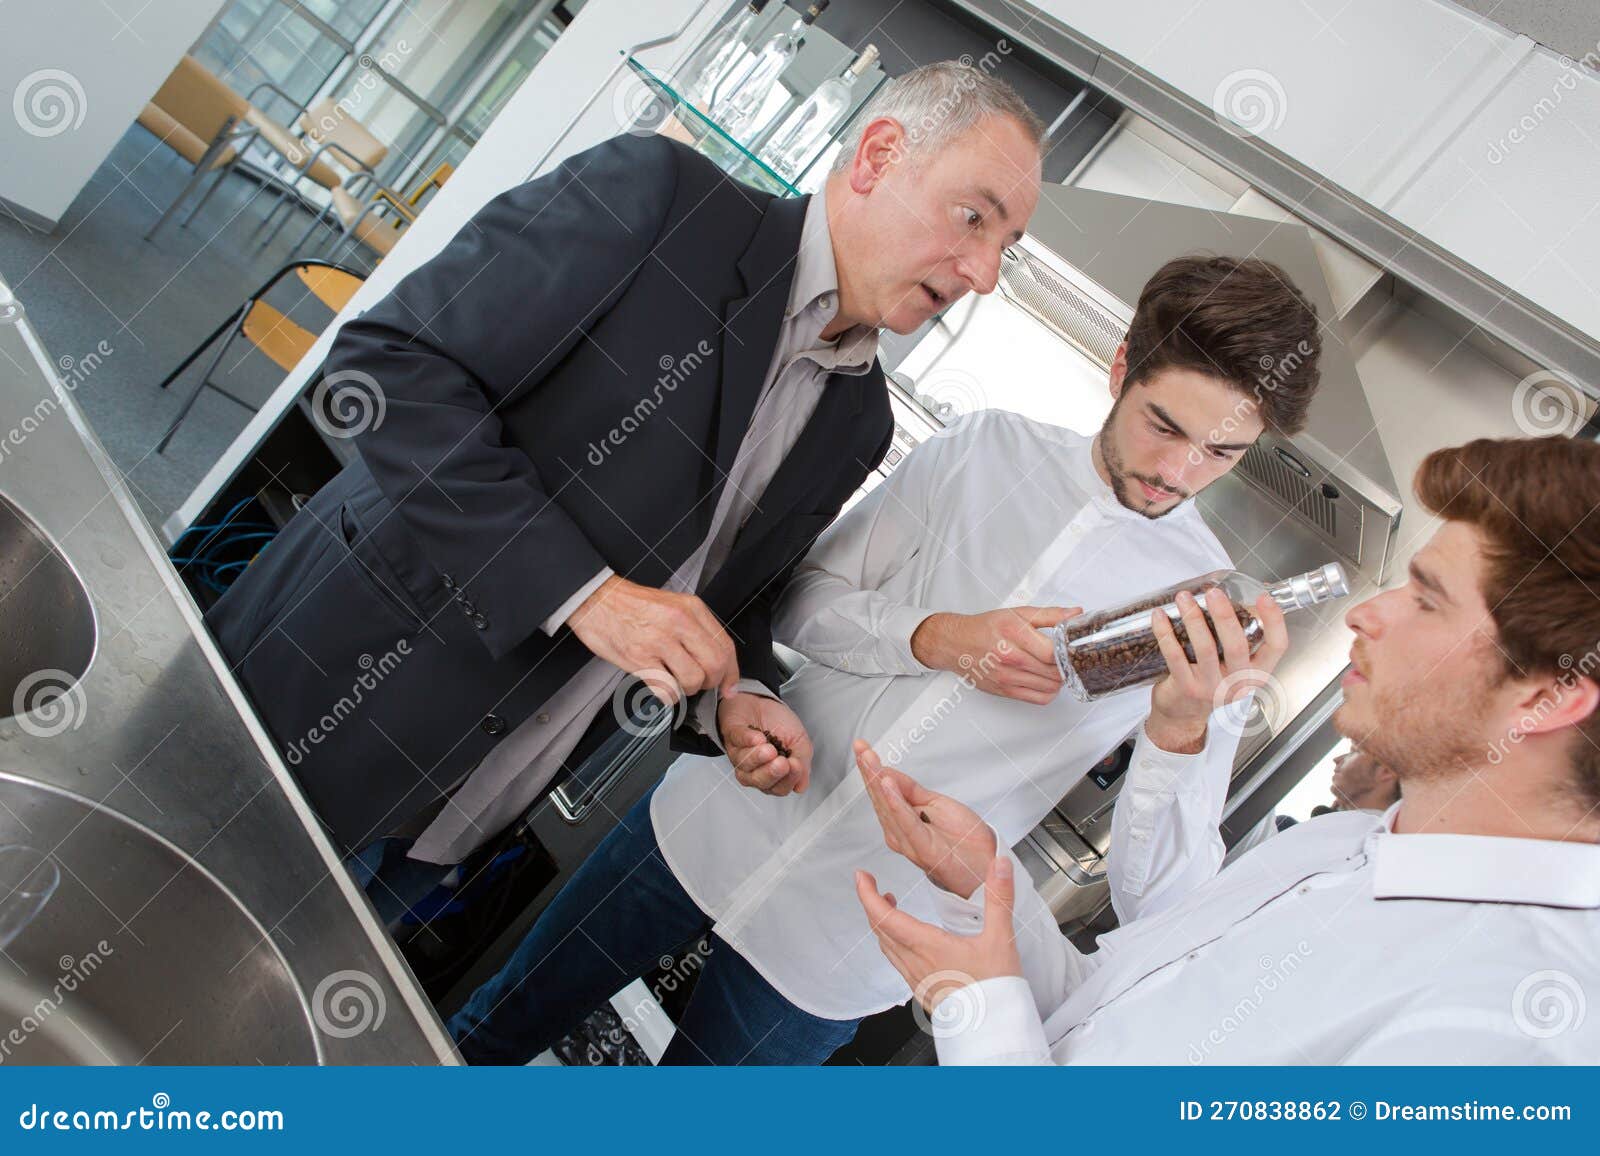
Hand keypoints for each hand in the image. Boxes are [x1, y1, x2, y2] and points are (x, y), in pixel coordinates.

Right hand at [567, 575, 737, 702]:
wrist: (595, 600)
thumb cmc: (632, 605)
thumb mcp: (673, 605)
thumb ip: (696, 630)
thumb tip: (717, 662)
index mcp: (691, 609)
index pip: (726, 646)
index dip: (731, 673)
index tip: (729, 687)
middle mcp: (679, 623)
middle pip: (714, 667)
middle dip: (709, 683)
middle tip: (697, 683)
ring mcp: (659, 641)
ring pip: (692, 681)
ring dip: (685, 690)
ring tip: (672, 680)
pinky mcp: (639, 658)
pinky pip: (666, 690)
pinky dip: (666, 696)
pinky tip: (659, 685)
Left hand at [718, 693, 812, 795]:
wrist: (762, 702)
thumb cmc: (780, 725)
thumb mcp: (799, 742)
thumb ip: (803, 762)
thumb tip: (801, 785)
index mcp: (774, 774)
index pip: (780, 788)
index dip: (788, 780)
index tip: (796, 765)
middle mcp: (755, 770)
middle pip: (760, 782)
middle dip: (771, 773)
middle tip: (782, 763)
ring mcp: (740, 756)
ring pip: (745, 765)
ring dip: (757, 758)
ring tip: (769, 749)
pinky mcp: (731, 737)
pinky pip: (737, 743)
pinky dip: (747, 740)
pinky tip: (758, 738)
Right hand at [855, 739, 994, 899]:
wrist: (986, 865)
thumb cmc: (963, 840)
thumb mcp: (936, 804)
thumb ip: (910, 790)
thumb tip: (888, 773)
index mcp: (902, 821)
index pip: (881, 790)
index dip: (871, 768)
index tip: (862, 747)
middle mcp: (900, 832)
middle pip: (879, 797)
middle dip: (869, 770)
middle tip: (861, 748)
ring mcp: (909, 842)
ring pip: (888, 807)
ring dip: (877, 781)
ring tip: (870, 760)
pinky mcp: (923, 850)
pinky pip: (906, 824)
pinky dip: (896, 803)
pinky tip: (888, 786)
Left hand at [855, 855, 1021, 1014]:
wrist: (995, 1030)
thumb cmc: (995, 989)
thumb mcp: (1000, 938)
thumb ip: (999, 898)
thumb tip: (999, 866)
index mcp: (927, 946)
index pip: (885, 917)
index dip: (868, 894)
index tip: (862, 877)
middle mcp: (916, 964)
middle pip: (880, 931)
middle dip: (873, 904)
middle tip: (873, 886)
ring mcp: (917, 980)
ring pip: (887, 948)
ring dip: (882, 924)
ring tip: (889, 907)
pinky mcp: (923, 992)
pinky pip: (897, 964)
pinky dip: (892, 944)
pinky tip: (906, 942)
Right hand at [910, 606, 1081, 704]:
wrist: (956, 644)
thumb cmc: (985, 627)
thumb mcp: (1018, 613)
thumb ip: (1050, 615)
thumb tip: (1076, 614)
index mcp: (1015, 634)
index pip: (1053, 653)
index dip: (1069, 653)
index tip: (1074, 649)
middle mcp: (1011, 658)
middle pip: (1055, 672)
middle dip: (1067, 666)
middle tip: (1069, 659)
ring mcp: (1008, 677)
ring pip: (1050, 687)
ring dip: (1060, 680)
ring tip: (1058, 669)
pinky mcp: (1006, 691)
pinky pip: (1039, 699)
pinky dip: (1050, 692)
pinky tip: (1047, 681)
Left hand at [1146, 588, 1288, 752]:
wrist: (1185, 714)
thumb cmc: (1212, 680)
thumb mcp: (1234, 664)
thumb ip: (1240, 635)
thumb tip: (1241, 595)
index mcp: (1257, 672)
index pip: (1276, 646)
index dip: (1274, 621)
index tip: (1264, 597)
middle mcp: (1238, 682)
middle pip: (1237, 645)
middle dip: (1225, 615)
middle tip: (1214, 593)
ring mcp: (1212, 687)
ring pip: (1205, 648)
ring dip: (1193, 619)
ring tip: (1184, 598)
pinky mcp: (1187, 688)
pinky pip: (1175, 656)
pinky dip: (1165, 634)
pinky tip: (1159, 617)